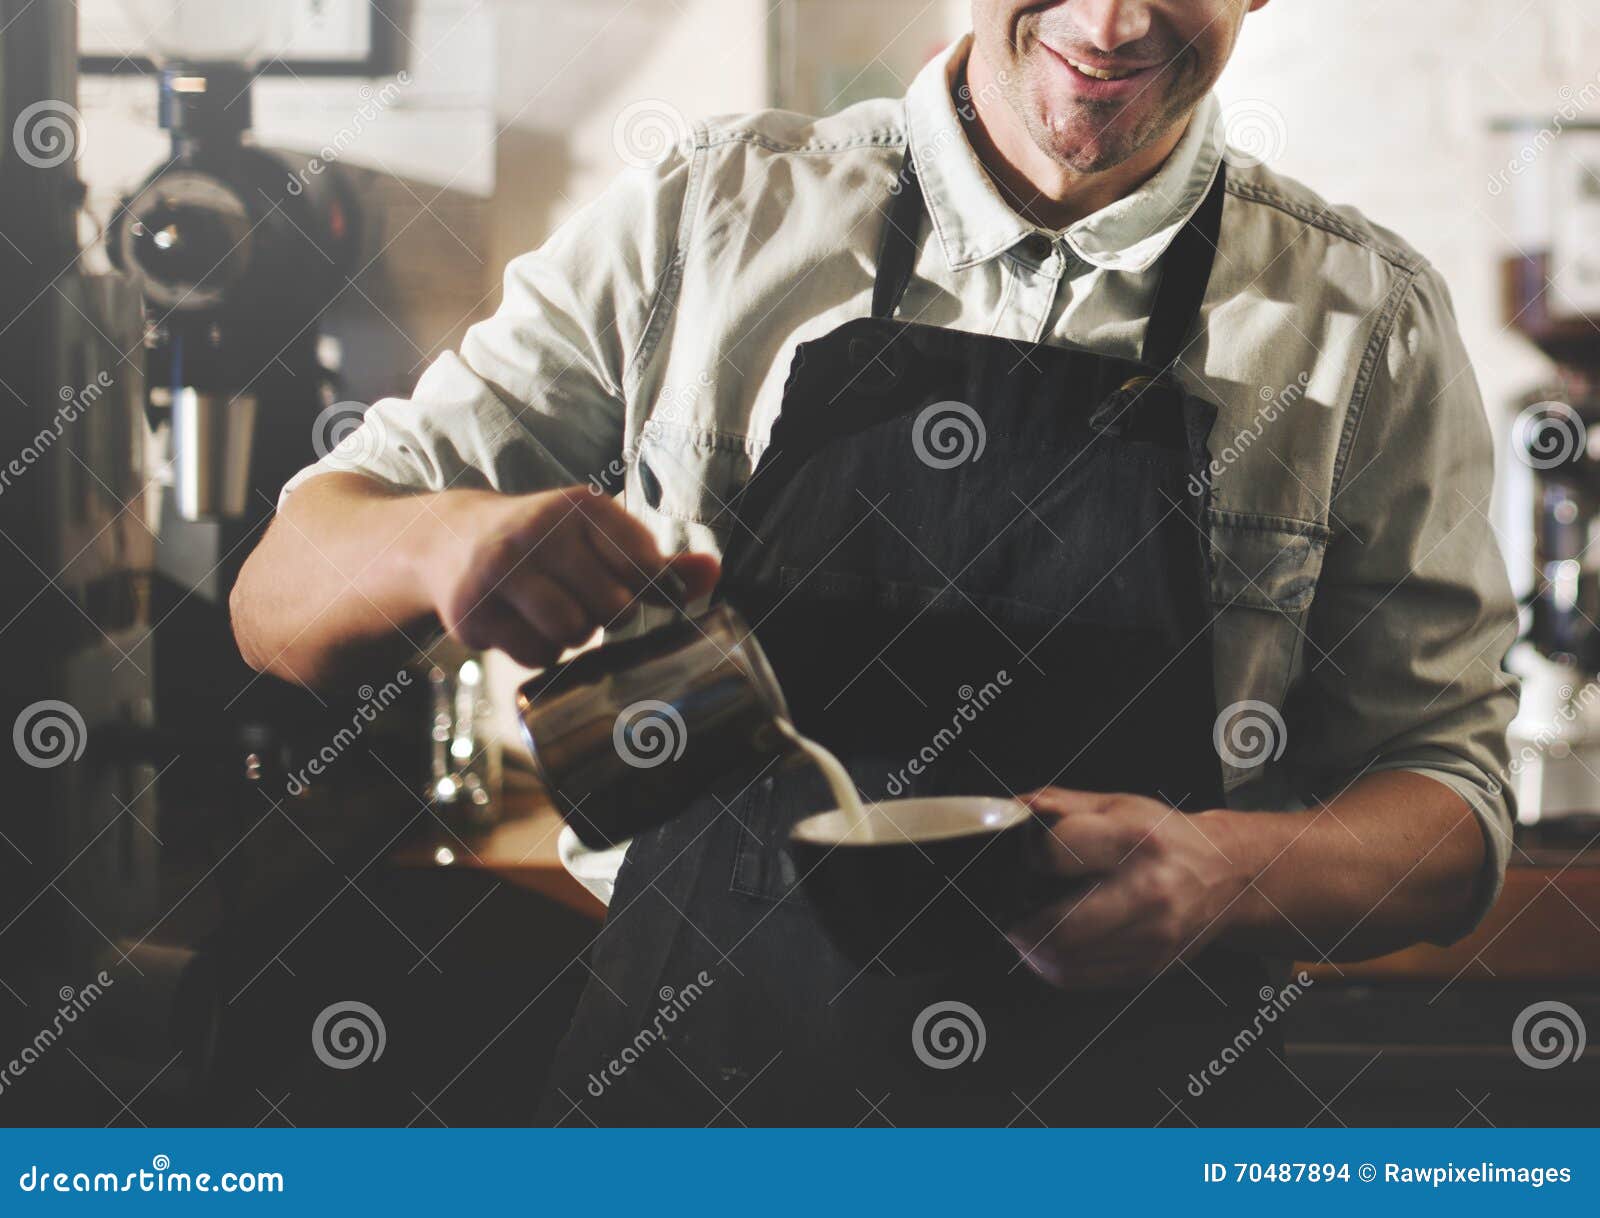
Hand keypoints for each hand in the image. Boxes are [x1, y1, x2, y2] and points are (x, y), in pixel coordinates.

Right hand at [422, 485, 719, 667]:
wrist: (451, 541)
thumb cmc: (546, 546)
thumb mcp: (597, 540)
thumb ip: (655, 562)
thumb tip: (715, 572)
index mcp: (581, 507)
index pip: (645, 567)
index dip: (647, 591)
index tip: (630, 589)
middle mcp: (540, 530)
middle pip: (613, 607)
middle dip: (605, 616)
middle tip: (582, 599)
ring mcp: (501, 568)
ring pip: (572, 632)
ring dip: (571, 636)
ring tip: (552, 610)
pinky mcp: (473, 608)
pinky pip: (535, 654)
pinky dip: (538, 651)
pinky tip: (521, 624)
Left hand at [1004, 788, 1247, 989]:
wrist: (1227, 875)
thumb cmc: (1165, 837)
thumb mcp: (1116, 804)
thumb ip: (1059, 803)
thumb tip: (1012, 810)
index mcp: (1133, 840)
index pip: (1055, 853)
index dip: (1028, 857)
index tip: (1027, 859)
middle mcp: (1146, 892)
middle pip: (1056, 927)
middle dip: (1018, 922)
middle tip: (1011, 909)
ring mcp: (1151, 938)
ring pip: (1063, 962)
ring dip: (1030, 948)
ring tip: (1030, 926)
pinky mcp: (1148, 968)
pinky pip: (1079, 979)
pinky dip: (1053, 965)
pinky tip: (1053, 944)